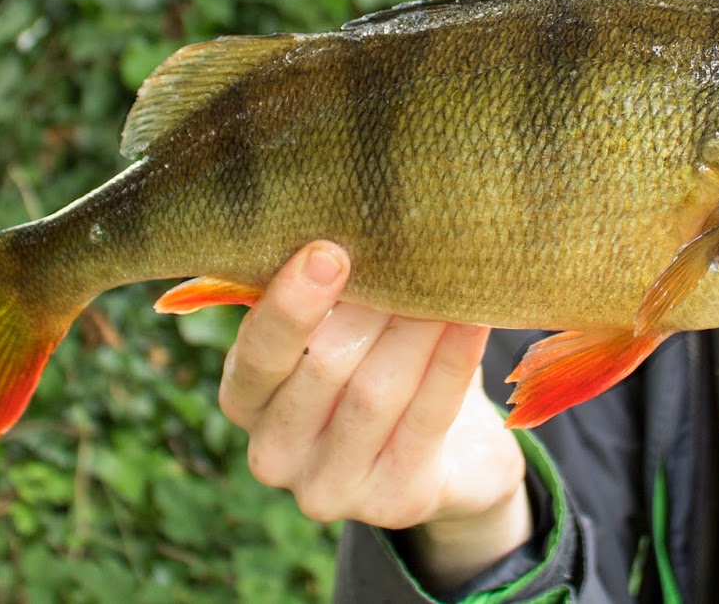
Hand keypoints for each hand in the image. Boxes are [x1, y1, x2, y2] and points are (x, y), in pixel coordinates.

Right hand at [218, 242, 529, 589]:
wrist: (449, 452)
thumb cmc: (380, 363)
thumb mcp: (341, 327)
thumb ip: (328, 291)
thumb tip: (356, 217)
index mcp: (245, 400)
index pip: (255, 355)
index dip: (290, 305)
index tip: (330, 250)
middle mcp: (274, 453)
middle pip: (323, 368)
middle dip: (371, 305)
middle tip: (414, 249)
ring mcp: (330, 488)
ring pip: (376, 394)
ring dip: (417, 328)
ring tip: (451, 277)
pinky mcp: (394, 501)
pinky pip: (427, 420)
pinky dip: (452, 362)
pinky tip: (474, 320)